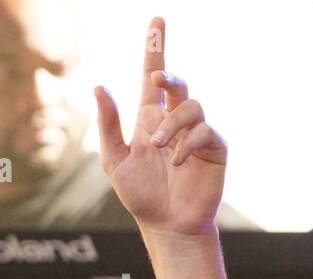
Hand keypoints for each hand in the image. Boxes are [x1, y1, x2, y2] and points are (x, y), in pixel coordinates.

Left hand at [94, 17, 225, 237]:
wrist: (166, 224)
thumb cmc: (139, 194)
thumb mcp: (115, 160)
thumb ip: (109, 124)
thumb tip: (99, 87)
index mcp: (149, 119)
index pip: (153, 78)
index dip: (155, 48)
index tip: (156, 20)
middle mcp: (173, 120)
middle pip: (176, 81)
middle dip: (167, 74)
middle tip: (154, 78)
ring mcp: (195, 131)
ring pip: (189, 105)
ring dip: (171, 124)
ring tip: (160, 148)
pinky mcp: (213, 146)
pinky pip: (204, 130)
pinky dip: (188, 143)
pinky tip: (179, 161)